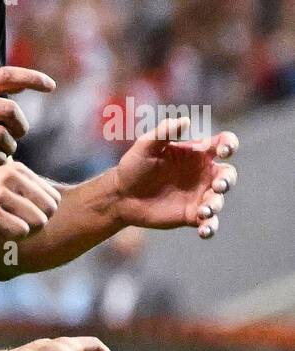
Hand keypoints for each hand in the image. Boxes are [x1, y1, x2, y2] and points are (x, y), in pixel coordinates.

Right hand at [0, 160, 59, 242]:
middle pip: (50, 210)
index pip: (53, 197)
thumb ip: (24, 191)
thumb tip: (55, 206)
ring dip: (23, 232)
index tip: (19, 218)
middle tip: (13, 227)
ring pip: (38, 222)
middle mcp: (10, 175)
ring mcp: (0, 192)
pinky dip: (9, 240)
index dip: (40, 214)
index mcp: (16, 168)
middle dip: (36, 225)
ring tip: (1, 229)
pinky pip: (20, 233)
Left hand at [114, 115, 238, 237]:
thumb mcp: (146, 145)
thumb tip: (185, 120)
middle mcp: (202, 174)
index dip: (229, 144)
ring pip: (219, 200)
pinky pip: (209, 222)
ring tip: (204, 210)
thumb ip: (164, 132)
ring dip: (216, 205)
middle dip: (228, 179)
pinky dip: (211, 227)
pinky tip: (204, 230)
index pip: (221, 144)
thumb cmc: (134, 165)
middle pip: (227, 174)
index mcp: (195, 153)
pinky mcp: (192, 215)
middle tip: (218, 185)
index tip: (223, 151)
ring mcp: (199, 195)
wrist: (122, 195)